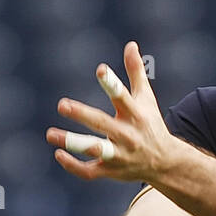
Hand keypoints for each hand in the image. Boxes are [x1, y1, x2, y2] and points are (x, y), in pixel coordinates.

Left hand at [47, 41, 177, 183]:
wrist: (165, 162)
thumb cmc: (150, 123)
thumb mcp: (146, 98)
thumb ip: (136, 72)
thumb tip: (130, 44)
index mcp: (136, 115)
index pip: (123, 97)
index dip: (111, 83)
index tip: (100, 69)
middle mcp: (128, 135)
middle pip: (103, 124)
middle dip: (83, 115)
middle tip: (62, 104)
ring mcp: (120, 155)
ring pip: (96, 150)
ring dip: (73, 143)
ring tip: (50, 134)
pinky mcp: (111, 171)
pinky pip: (90, 171)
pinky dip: (73, 165)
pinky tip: (58, 153)